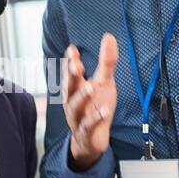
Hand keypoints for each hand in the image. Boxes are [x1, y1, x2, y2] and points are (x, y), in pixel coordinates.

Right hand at [63, 33, 117, 168]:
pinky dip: (95, 118)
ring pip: (76, 106)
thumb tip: (109, 37)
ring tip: (91, 87)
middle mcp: (73, 101)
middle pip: (69, 87)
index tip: (72, 49)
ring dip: (83, 96)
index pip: (71, 72)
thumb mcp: (104, 83)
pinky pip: (89, 125)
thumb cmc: (95, 107)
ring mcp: (78, 117)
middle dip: (71, 76)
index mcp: (75, 88)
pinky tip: (104, 111)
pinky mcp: (86, 132)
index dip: (70, 61)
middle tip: (76, 65)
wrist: (91, 140)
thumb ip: (106, 62)